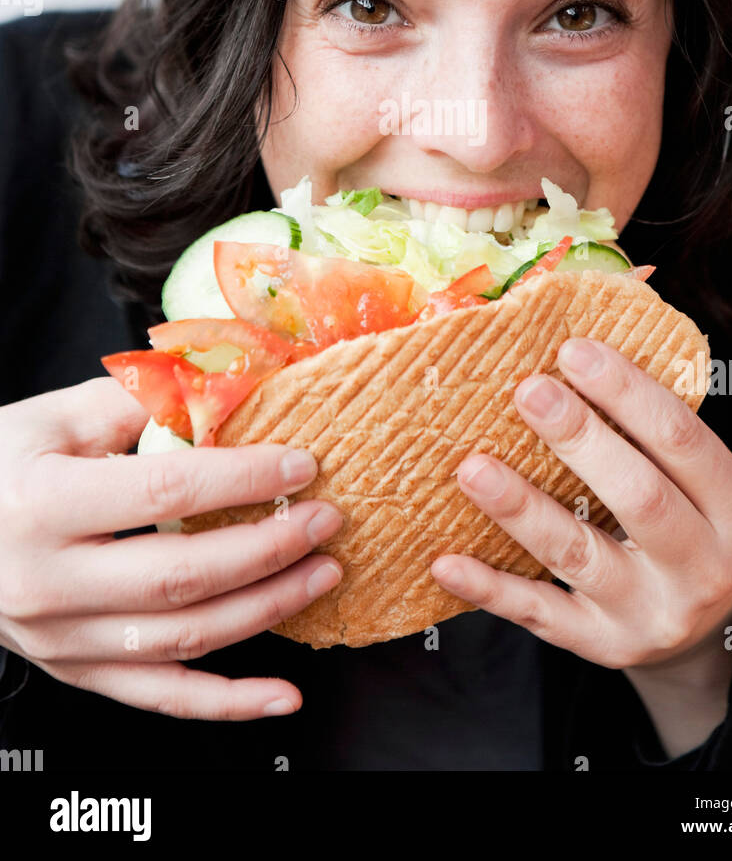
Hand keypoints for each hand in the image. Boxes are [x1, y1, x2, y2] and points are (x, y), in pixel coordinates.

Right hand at [0, 378, 343, 719]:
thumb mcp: (52, 418)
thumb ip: (137, 402)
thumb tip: (225, 389)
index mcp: (44, 506)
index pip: (165, 492)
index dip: (243, 479)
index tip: (300, 464)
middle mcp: (50, 583)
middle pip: (182, 576)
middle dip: (269, 547)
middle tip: (326, 519)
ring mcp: (64, 640)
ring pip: (184, 640)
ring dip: (268, 610)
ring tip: (322, 574)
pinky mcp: (79, 672)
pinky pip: (162, 698)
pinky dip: (230, 704)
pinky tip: (284, 695)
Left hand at [430, 337, 731, 743]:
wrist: (707, 634)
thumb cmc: (688, 523)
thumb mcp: (698, 481)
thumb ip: (650, 429)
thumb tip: (569, 352)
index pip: (683, 439)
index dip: (628, 392)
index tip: (573, 350)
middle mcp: (701, 565)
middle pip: (639, 497)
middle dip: (580, 439)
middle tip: (528, 390)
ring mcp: (650, 612)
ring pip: (578, 555)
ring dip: (522, 507)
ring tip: (472, 467)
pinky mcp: (601, 644)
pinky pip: (539, 614)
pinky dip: (490, 588)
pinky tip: (446, 562)